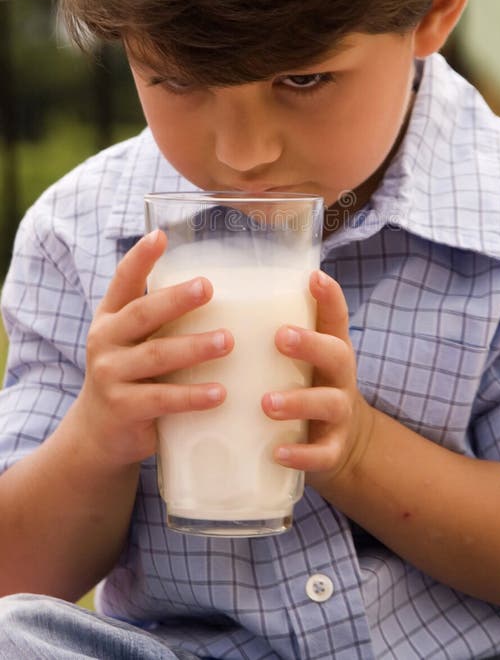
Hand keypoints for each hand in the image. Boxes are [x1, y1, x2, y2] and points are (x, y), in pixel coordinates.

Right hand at [76, 230, 231, 470]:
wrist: (100, 434)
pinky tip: (220, 393)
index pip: (123, 281)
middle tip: (208, 287)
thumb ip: (163, 317)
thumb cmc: (133, 375)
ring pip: (155, 356)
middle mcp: (106, 341)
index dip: (139, 257)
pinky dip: (192, 396)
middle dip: (175, 299)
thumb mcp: (135, 340)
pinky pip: (162, 400)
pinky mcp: (124, 409)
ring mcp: (111, 375)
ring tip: (227, 341)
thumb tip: (224, 285)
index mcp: (112, 317)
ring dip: (194, 347)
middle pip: (142, 314)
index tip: (160, 236)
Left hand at [261, 270, 373, 492]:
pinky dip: (301, 454)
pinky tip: (277, 452)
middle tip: (280, 337)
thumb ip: (269, 333)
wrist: (338, 443)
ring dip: (299, 401)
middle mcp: (339, 377)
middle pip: (336, 354)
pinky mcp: (332, 450)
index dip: (329, 296)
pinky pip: (321, 453)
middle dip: (310, 345)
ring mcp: (339, 414)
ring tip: (267, 403)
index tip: (312, 277)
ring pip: (328, 403)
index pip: (335, 316)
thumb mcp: (297, 358)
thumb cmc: (303, 387)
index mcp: (329, 348)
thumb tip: (213, 297)